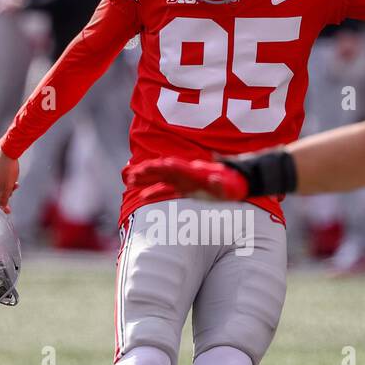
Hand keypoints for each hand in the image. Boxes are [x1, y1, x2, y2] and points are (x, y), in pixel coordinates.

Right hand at [0, 149, 20, 210]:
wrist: (8, 150)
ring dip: (7, 189)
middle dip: (5, 197)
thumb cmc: (7, 169)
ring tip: (15, 185)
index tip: (9, 211)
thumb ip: (3, 199)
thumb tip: (1, 210)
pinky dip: (6, 183)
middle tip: (13, 192)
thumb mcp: (7, 187)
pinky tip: (14, 180)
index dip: (0, 208)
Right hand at [125, 157, 248, 199]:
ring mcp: (184, 180)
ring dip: (146, 178)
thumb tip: (215, 178)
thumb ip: (220, 184)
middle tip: (133, 174)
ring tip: (130, 180)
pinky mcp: (183, 188)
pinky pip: (166, 190)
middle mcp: (187, 174)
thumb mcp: (229, 187)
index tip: (159, 166)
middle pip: (165, 170)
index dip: (170, 167)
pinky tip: (142, 197)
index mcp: (197, 173)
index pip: (181, 168)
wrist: (235, 183)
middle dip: (150, 171)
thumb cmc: (233, 186)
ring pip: (161, 178)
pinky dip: (154, 192)